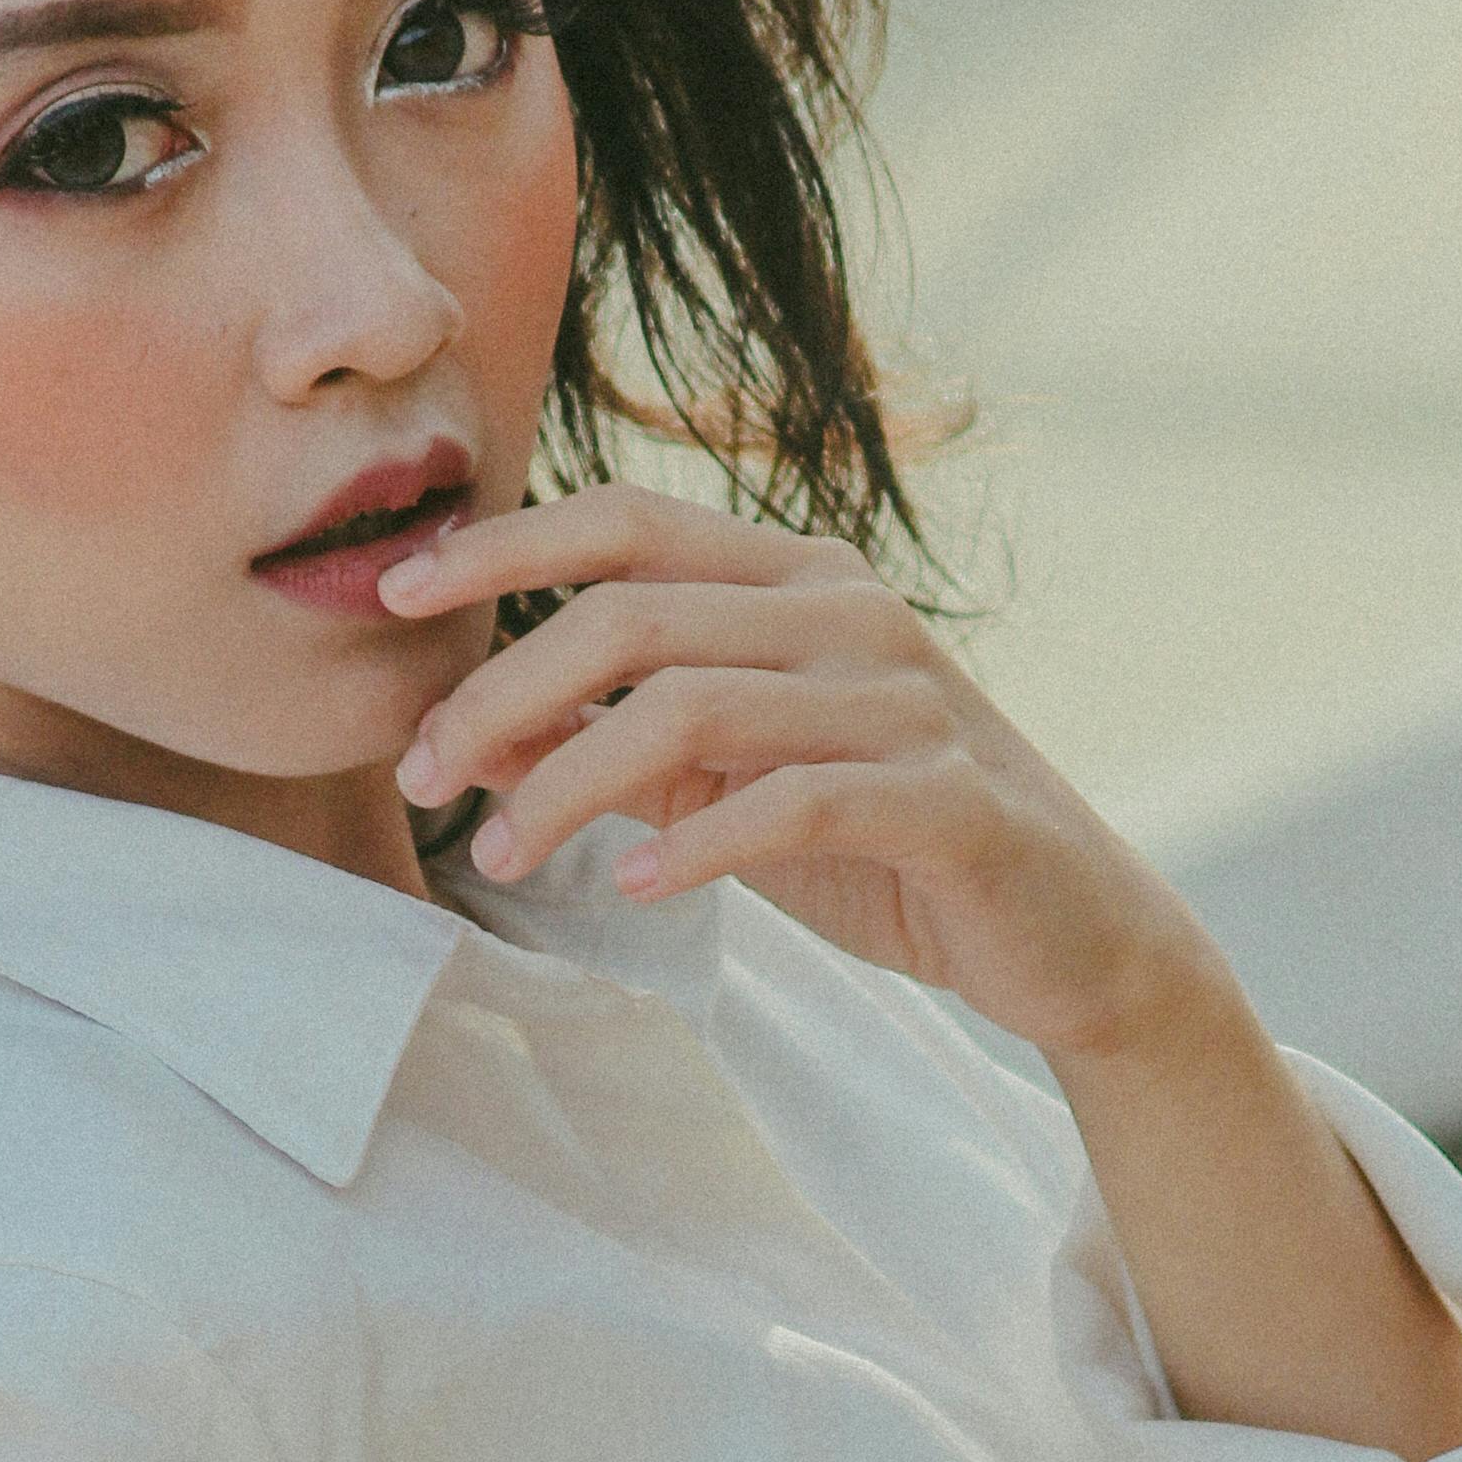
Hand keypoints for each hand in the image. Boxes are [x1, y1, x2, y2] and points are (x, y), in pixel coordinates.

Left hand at [384, 487, 1461, 1459]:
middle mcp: (850, 612)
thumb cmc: (887, 846)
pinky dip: (698, 846)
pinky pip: (797, 803)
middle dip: (503, 692)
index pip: (626, 524)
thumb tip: (475, 726)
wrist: (1070, 938)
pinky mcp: (949, 800)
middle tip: (422, 778)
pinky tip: (633, 893)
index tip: (391, 597)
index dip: (502, 546)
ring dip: (571, 784)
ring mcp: (908, 699)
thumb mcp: (733, 782)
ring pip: (696, 709)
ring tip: (498, 858)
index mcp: (797, 580)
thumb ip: (623, 740)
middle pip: (633, 617)